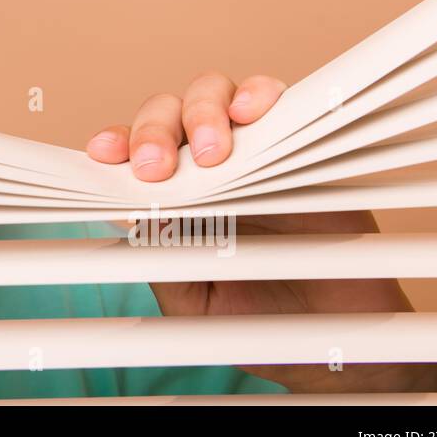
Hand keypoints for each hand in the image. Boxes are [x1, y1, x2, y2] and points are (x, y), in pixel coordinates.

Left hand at [86, 71, 436, 393]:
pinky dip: (261, 95)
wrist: (332, 342)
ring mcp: (254, 151)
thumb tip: (134, 207)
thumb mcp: (192, 299)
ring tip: (211, 149)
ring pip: (217, 96)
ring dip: (205, 111)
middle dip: (155, 130)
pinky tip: (250, 111)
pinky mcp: (302, 147)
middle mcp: (207, 166)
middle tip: (158, 167)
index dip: (118, 143)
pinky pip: (280, 102)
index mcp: (172, 195)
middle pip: (169, 114)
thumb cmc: (255, 322)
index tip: (105, 154)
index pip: (135, 152)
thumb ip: (163, 254)